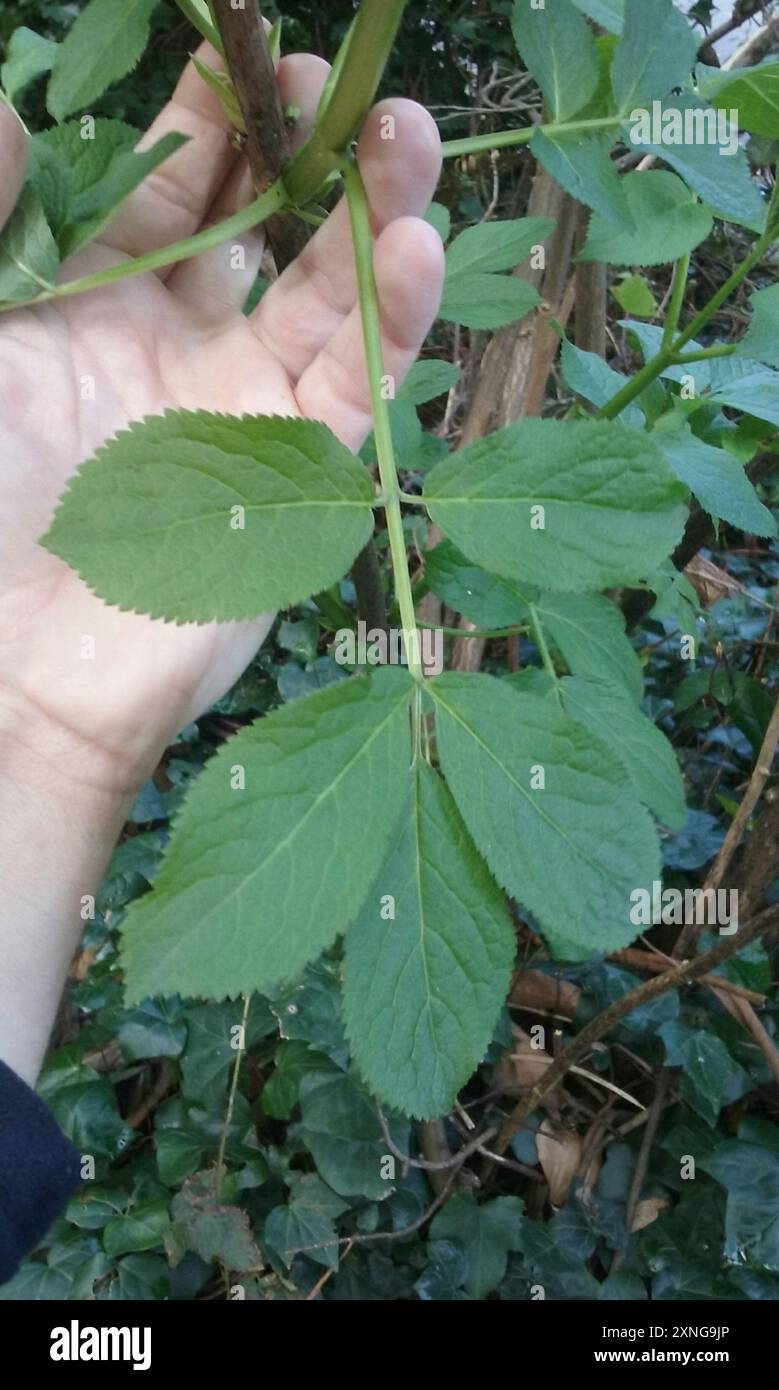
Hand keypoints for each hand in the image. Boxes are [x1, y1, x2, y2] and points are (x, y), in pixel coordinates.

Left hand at [0, 45, 442, 791]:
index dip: (208, 117)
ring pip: (328, 297)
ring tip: (409, 134)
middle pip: (264, 229)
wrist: (7, 670)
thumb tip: (16, 104)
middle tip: (348, 82)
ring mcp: (240, 415)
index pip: (168, 190)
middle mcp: (173, 350)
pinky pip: (360, 389)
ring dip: (375, 215)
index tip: (247, 40)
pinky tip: (415, 247)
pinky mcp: (294, 481)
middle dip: (309, 152)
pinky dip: (393, 321)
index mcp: (87, 309)